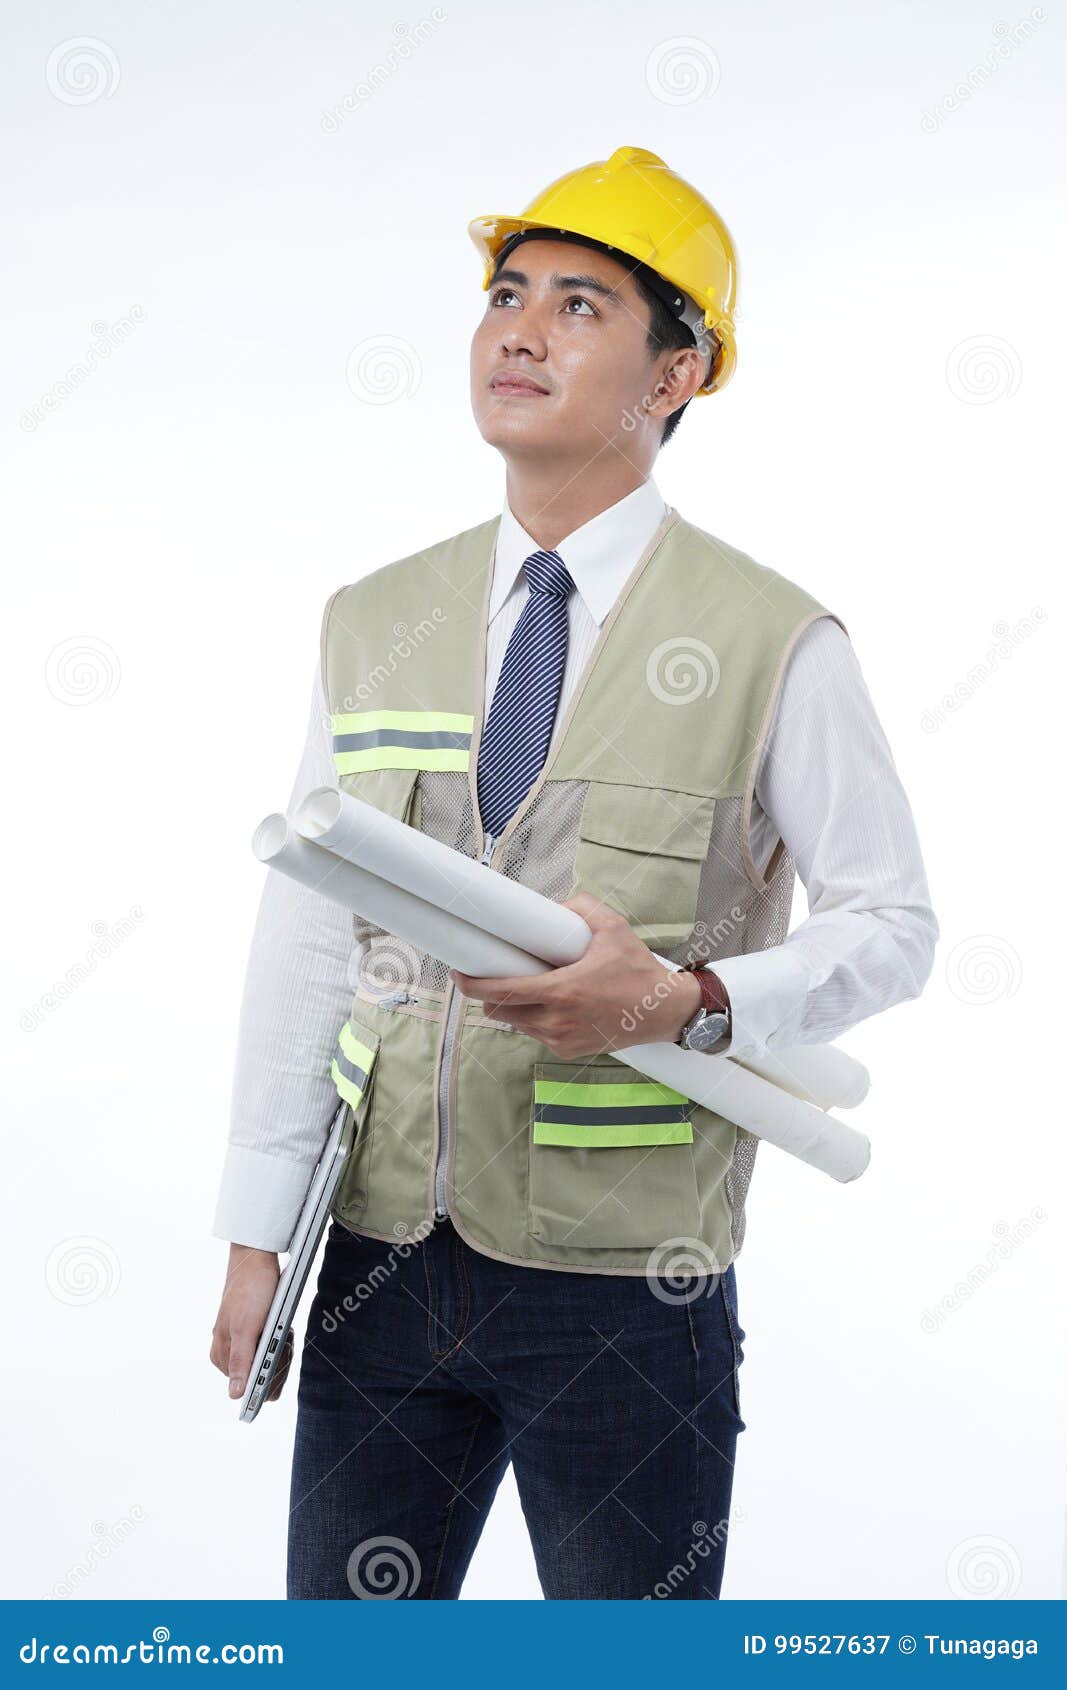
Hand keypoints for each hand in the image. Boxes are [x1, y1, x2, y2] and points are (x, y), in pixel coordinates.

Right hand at [209, 1243, 291, 1404]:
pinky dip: (282, 1340)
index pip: (247, 1387)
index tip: (280, 1359)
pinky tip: (285, 1329)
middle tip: (285, 1339)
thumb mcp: (246, 1328)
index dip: (268, 1378)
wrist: (256, 1258)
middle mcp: (228, 1351)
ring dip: (282, 1349)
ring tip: (285, 1331)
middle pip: (258, 1376)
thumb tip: (234, 1395)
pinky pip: (271, 1347)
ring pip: (267, 1362)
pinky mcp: (252, 1330)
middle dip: (277, 1361)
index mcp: (221, 1355)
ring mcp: (240, 1340)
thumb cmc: (250, 1290)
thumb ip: (240, 1362)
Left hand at [449, 892, 703, 1059]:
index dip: (471, 984)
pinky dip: (534, 1019)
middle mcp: (556, 1020)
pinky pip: (536, 1035)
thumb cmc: (637, 970)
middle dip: (492, 993)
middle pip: (499, 1010)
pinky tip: (552, 1003)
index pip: (500, 992)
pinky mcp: (568, 1051)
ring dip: (514, 1006)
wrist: (663, 1011)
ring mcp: (561, 1039)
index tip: (458, 973)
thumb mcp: (613, 927)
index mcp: (560, 992)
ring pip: (516, 1024)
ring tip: (531, 986)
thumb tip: (555, 907)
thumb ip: (581, 908)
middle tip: (498, 971)